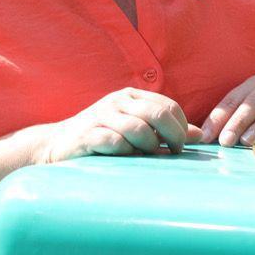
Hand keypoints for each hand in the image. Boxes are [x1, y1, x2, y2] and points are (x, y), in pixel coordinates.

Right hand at [34, 88, 199, 164]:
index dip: (181, 128)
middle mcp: (117, 102)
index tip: (180, 147)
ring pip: (139, 128)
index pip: (169, 106)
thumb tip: (198, 135)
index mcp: (131, 96)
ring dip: (150, 147)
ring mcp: (101, 116)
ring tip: (148, 156)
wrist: (56, 145)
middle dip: (173, 136)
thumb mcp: (134, 127)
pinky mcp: (87, 135)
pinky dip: (126, 152)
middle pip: (159, 113)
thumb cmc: (101, 137)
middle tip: (173, 153)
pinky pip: (115, 142)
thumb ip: (163, 129)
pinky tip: (126, 158)